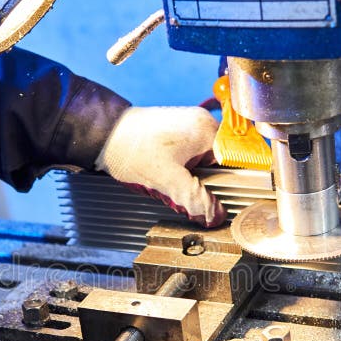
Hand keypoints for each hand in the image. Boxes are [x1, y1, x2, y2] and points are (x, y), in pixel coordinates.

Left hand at [95, 106, 226, 227]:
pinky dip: (182, 172)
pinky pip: (190, 158)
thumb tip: (215, 216)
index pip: (236, 161)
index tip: (224, 199)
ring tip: (171, 182)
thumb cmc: (131, 149)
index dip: (230, 184)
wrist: (104, 135)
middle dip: (206, 184)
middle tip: (185, 192)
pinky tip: (167, 176)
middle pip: (220, 164)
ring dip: (192, 179)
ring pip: (203, 163)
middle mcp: (202, 124)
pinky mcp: (176, 134)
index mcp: (207, 131)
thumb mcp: (167, 181)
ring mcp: (189, 127)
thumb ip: (195, 200)